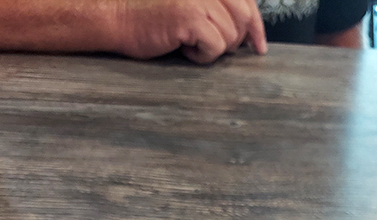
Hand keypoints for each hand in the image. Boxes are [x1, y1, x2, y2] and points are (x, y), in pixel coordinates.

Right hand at [115, 0, 267, 61]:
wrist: (117, 16)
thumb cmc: (150, 13)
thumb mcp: (191, 3)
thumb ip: (215, 5)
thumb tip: (247, 29)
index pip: (246, 1)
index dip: (256, 25)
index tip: (258, 45)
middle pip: (243, 19)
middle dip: (235, 40)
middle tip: (215, 49)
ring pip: (231, 36)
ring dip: (214, 48)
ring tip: (191, 44)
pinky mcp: (192, 16)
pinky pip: (216, 47)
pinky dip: (203, 57)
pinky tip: (185, 50)